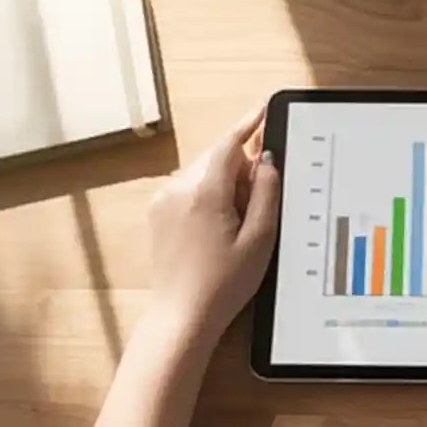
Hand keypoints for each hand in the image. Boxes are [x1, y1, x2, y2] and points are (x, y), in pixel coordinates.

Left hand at [148, 106, 280, 329]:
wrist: (181, 316)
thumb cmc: (223, 285)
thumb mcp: (260, 239)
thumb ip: (267, 193)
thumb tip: (267, 160)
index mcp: (204, 192)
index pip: (229, 144)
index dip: (248, 125)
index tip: (263, 110)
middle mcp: (178, 189)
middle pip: (218, 159)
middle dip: (242, 171)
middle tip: (258, 208)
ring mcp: (164, 201)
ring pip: (204, 173)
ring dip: (226, 186)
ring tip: (238, 227)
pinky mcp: (158, 214)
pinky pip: (190, 189)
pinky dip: (210, 196)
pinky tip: (220, 229)